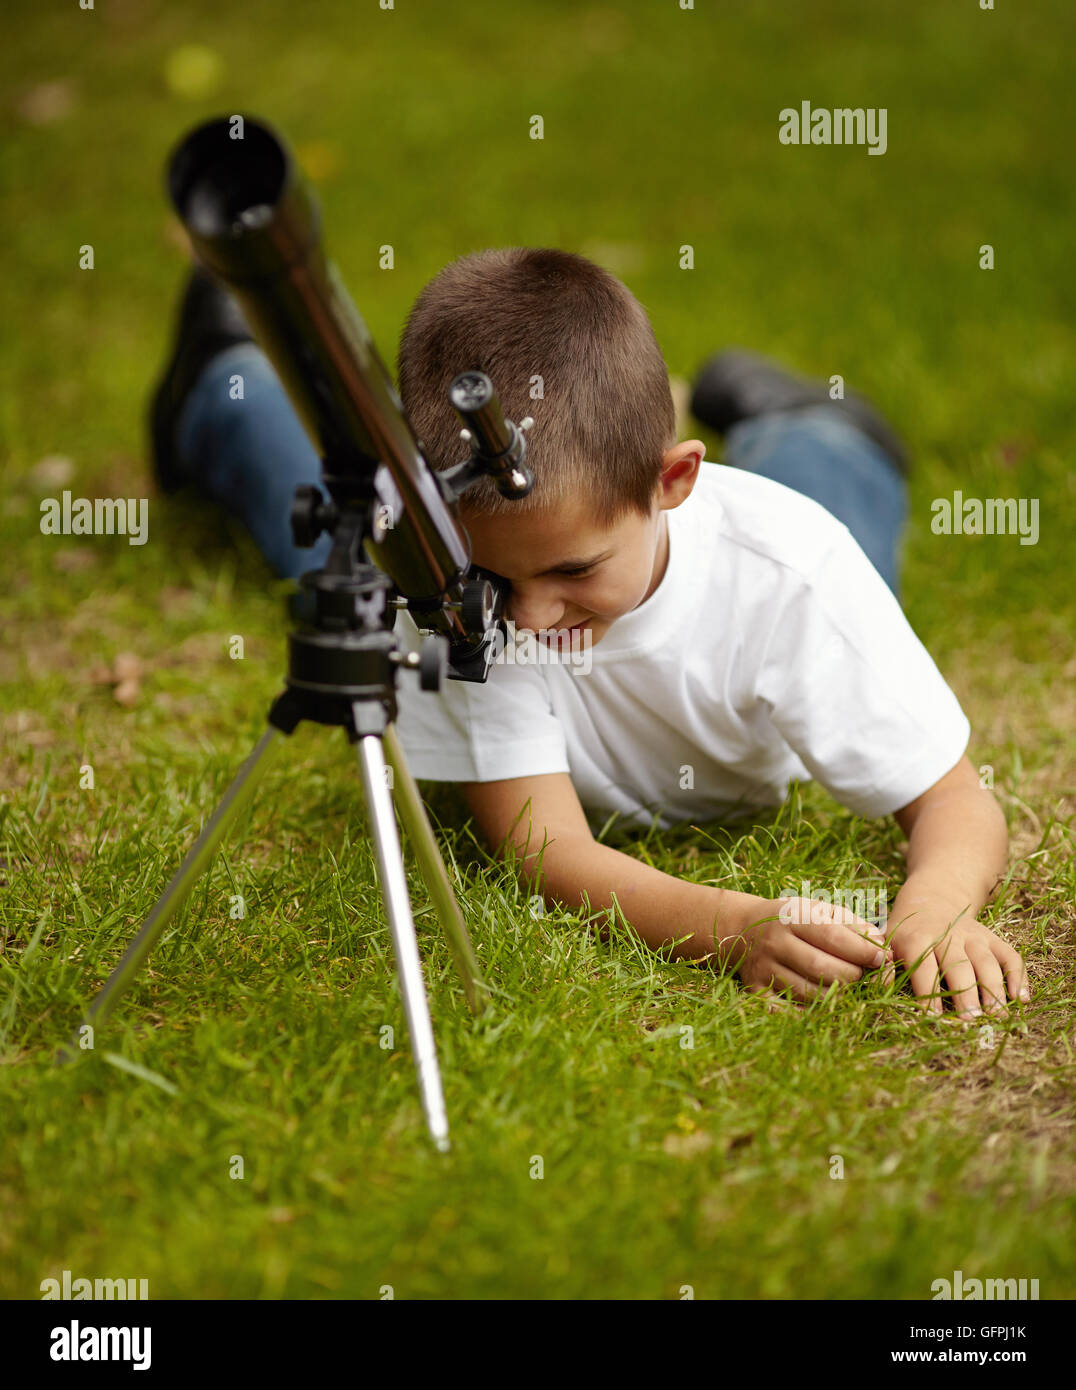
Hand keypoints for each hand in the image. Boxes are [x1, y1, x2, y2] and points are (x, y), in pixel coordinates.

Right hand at [719, 896, 891, 1001]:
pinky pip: (788, 1013)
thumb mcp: (820, 910)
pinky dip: (811, 1013)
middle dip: (853, 977)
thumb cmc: (795, 920)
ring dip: (837, 997)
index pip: (834, 938)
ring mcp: (763, 969)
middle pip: (823, 969)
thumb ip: (853, 926)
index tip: (883, 958)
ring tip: (845, 988)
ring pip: (810, 994)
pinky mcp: (755, 992)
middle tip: (862, 975)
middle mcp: (774, 942)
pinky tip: (822, 1003)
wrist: (744, 928)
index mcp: (792, 916)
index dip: (864, 951)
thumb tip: (882, 949)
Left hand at [887, 909, 1028, 1017]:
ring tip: (997, 1017)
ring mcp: (974, 937)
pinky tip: (1021, 999)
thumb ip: (881, 965)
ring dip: (993, 990)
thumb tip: (876, 989)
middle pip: (959, 965)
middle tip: (971, 1020)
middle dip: (965, 993)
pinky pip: (1010, 956)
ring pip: (987, 962)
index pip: (923, 966)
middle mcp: (948, 935)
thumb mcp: (887, 941)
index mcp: (917, 938)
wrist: (933, 899)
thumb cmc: (905, 932)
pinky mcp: (993, 939)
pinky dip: (1019, 976)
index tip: (933, 1019)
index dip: (928, 991)